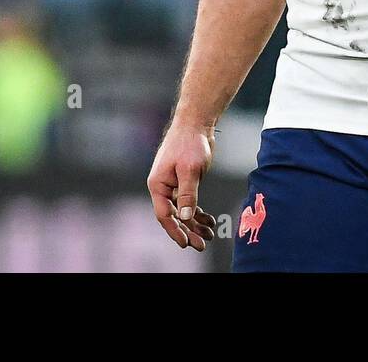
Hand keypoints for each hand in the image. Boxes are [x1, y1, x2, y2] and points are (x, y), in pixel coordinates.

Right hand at [147, 124, 217, 251]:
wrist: (196, 123)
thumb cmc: (190, 143)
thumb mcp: (190, 170)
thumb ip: (187, 194)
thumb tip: (185, 217)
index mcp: (158, 185)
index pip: (164, 215)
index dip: (175, 231)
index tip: (187, 243)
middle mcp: (163, 187)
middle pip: (174, 216)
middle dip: (188, 231)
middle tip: (202, 244)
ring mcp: (173, 185)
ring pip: (183, 211)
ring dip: (195, 224)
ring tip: (209, 235)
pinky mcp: (184, 182)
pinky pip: (189, 203)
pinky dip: (198, 212)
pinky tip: (209, 220)